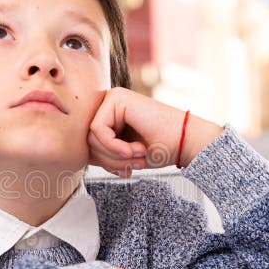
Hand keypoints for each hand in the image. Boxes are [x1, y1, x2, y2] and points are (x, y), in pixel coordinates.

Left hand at [87, 87, 222, 177]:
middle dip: (108, 160)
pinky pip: (98, 130)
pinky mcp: (117, 98)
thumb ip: (102, 153)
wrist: (186, 143)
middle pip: (87, 140)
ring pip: (90, 137)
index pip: (89, 144)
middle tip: (132, 165)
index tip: (126, 170)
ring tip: (137, 156)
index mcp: (111, 116)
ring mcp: (113, 98)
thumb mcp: (124, 155)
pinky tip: (135, 149)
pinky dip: (114, 147)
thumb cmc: (160, 149)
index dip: (104, 163)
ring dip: (113, 155)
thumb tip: (82, 156)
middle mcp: (110, 103)